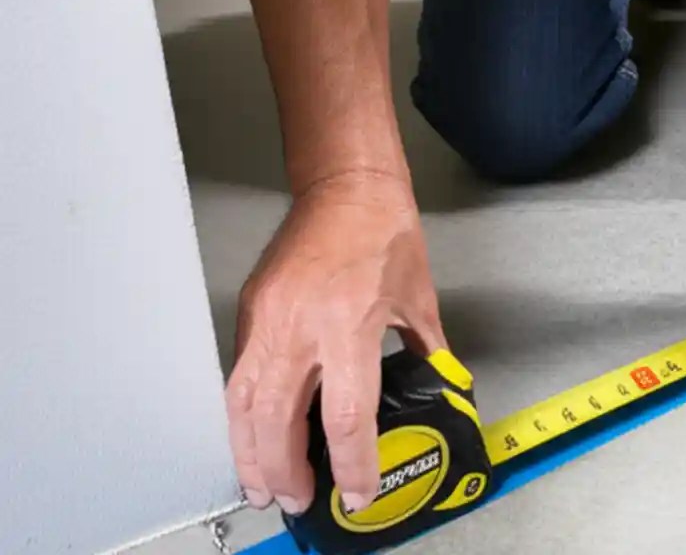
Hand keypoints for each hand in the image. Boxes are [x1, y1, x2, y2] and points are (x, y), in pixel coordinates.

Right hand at [224, 172, 445, 514]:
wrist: (346, 188)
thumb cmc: (385, 234)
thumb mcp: (418, 300)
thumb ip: (428, 354)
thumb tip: (443, 388)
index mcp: (350, 324)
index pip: (346, 414)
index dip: (352, 462)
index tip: (358, 491)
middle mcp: (301, 326)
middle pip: (278, 418)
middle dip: (283, 470)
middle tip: (296, 500)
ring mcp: (269, 319)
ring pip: (244, 402)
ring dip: (250, 452)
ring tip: (264, 485)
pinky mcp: (251, 311)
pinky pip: (238, 374)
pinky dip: (242, 415)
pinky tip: (253, 436)